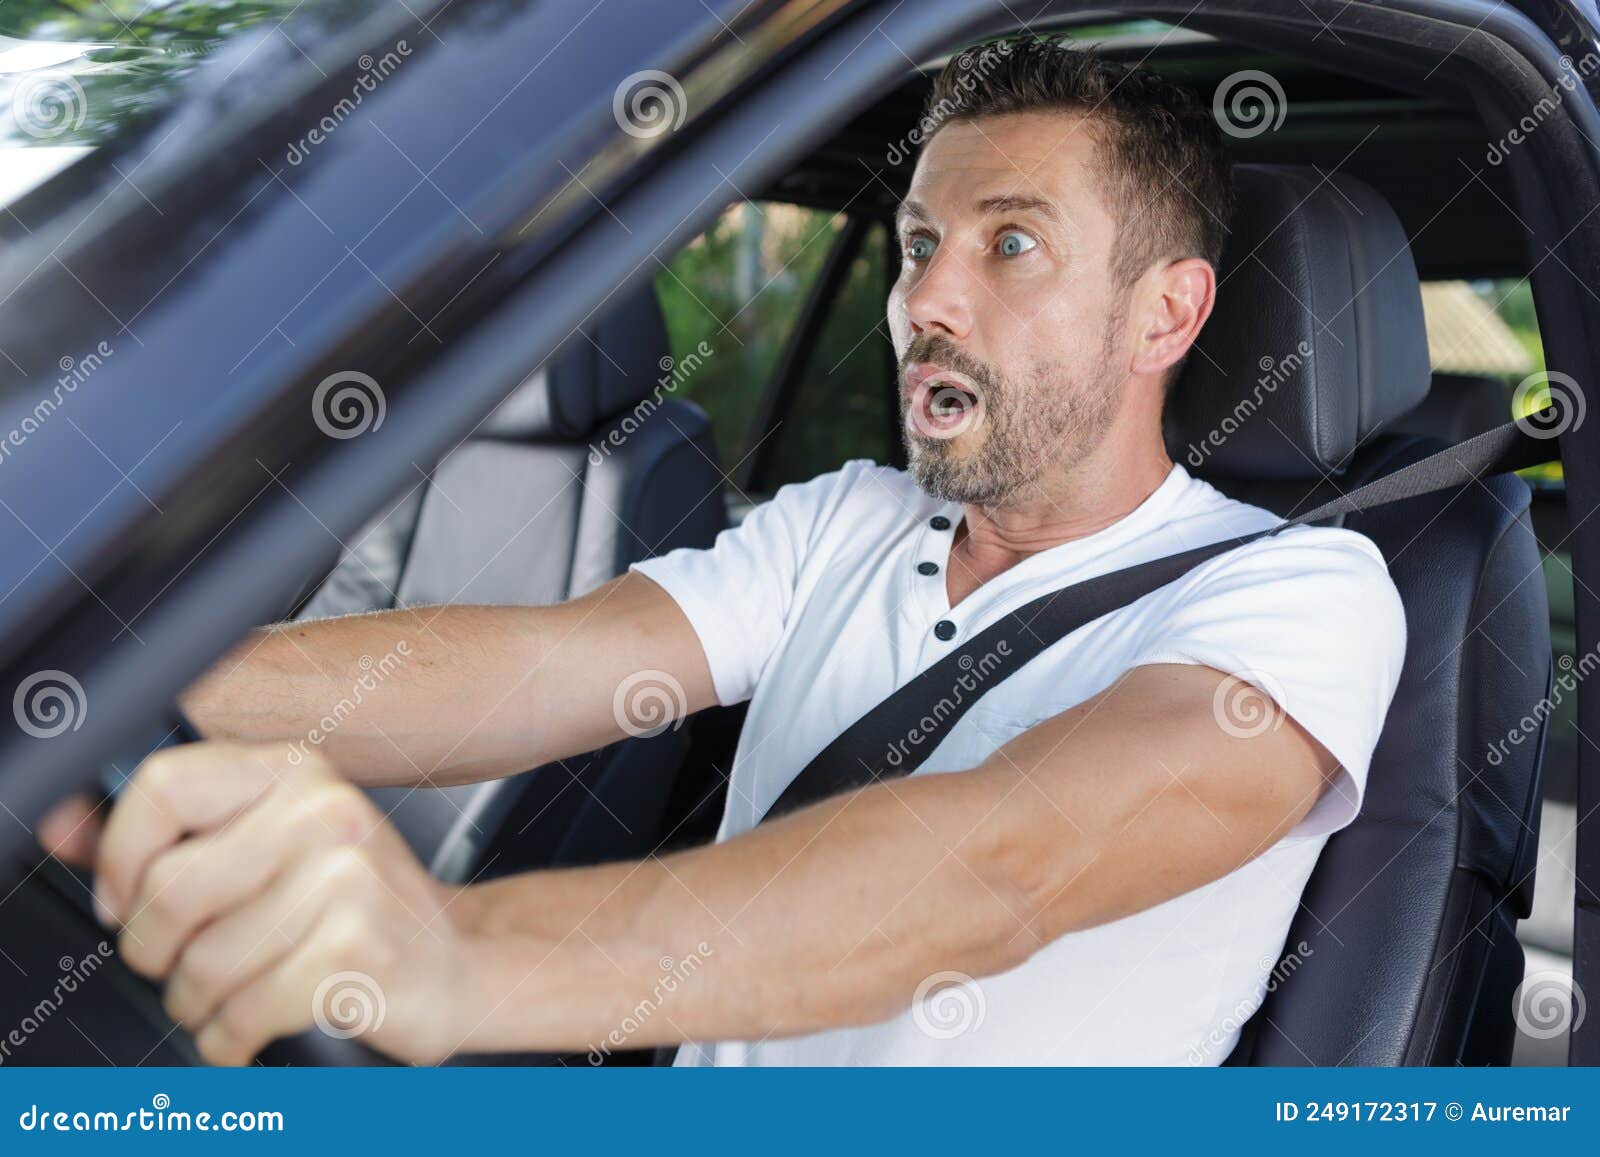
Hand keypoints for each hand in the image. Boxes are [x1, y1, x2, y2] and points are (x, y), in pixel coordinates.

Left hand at [78, 741, 475, 1064]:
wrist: (453, 961)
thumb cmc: (354, 909)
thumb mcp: (269, 852)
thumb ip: (167, 838)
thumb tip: (66, 825)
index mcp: (296, 772)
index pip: (165, 786)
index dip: (120, 857)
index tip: (122, 900)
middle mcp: (325, 810)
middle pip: (170, 888)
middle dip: (154, 951)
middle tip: (178, 965)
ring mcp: (346, 877)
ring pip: (202, 962)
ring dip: (197, 1005)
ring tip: (227, 999)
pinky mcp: (356, 947)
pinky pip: (244, 1009)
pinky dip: (232, 1038)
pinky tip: (250, 1029)